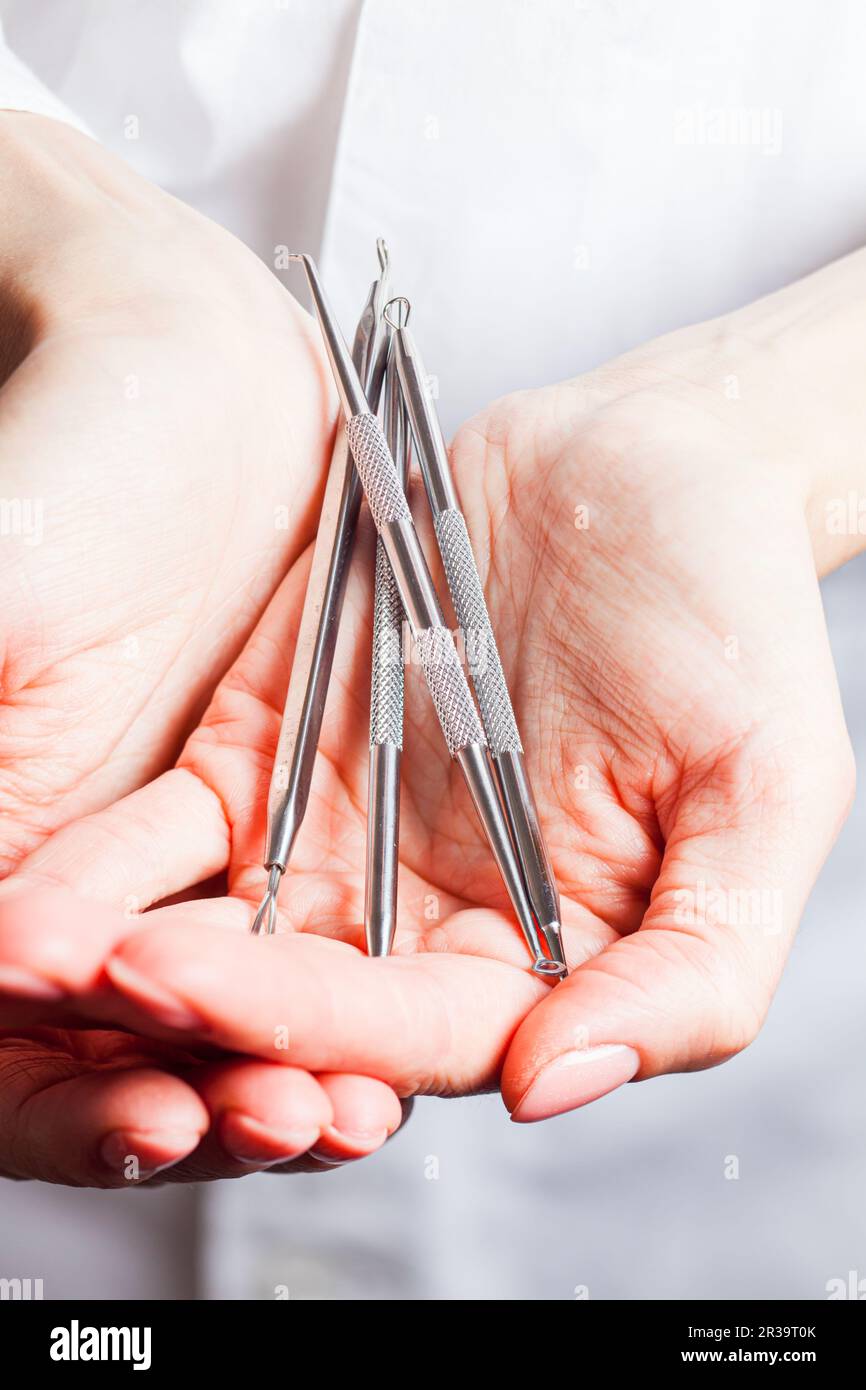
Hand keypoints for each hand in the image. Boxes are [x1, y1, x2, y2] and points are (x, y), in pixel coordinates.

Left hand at [2, 256, 856, 1127]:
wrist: (654, 467)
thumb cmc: (734, 624)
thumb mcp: (768, 798)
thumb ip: (692, 965)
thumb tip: (548, 1084)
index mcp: (544, 957)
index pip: (418, 1035)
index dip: (320, 1032)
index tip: (216, 998)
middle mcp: (429, 922)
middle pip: (298, 1002)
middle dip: (196, 1004)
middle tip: (96, 975)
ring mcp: (343, 842)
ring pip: (221, 929)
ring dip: (123, 948)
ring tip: (32, 944)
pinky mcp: (273, 756)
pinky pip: (183, 828)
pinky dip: (114, 859)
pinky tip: (46, 879)